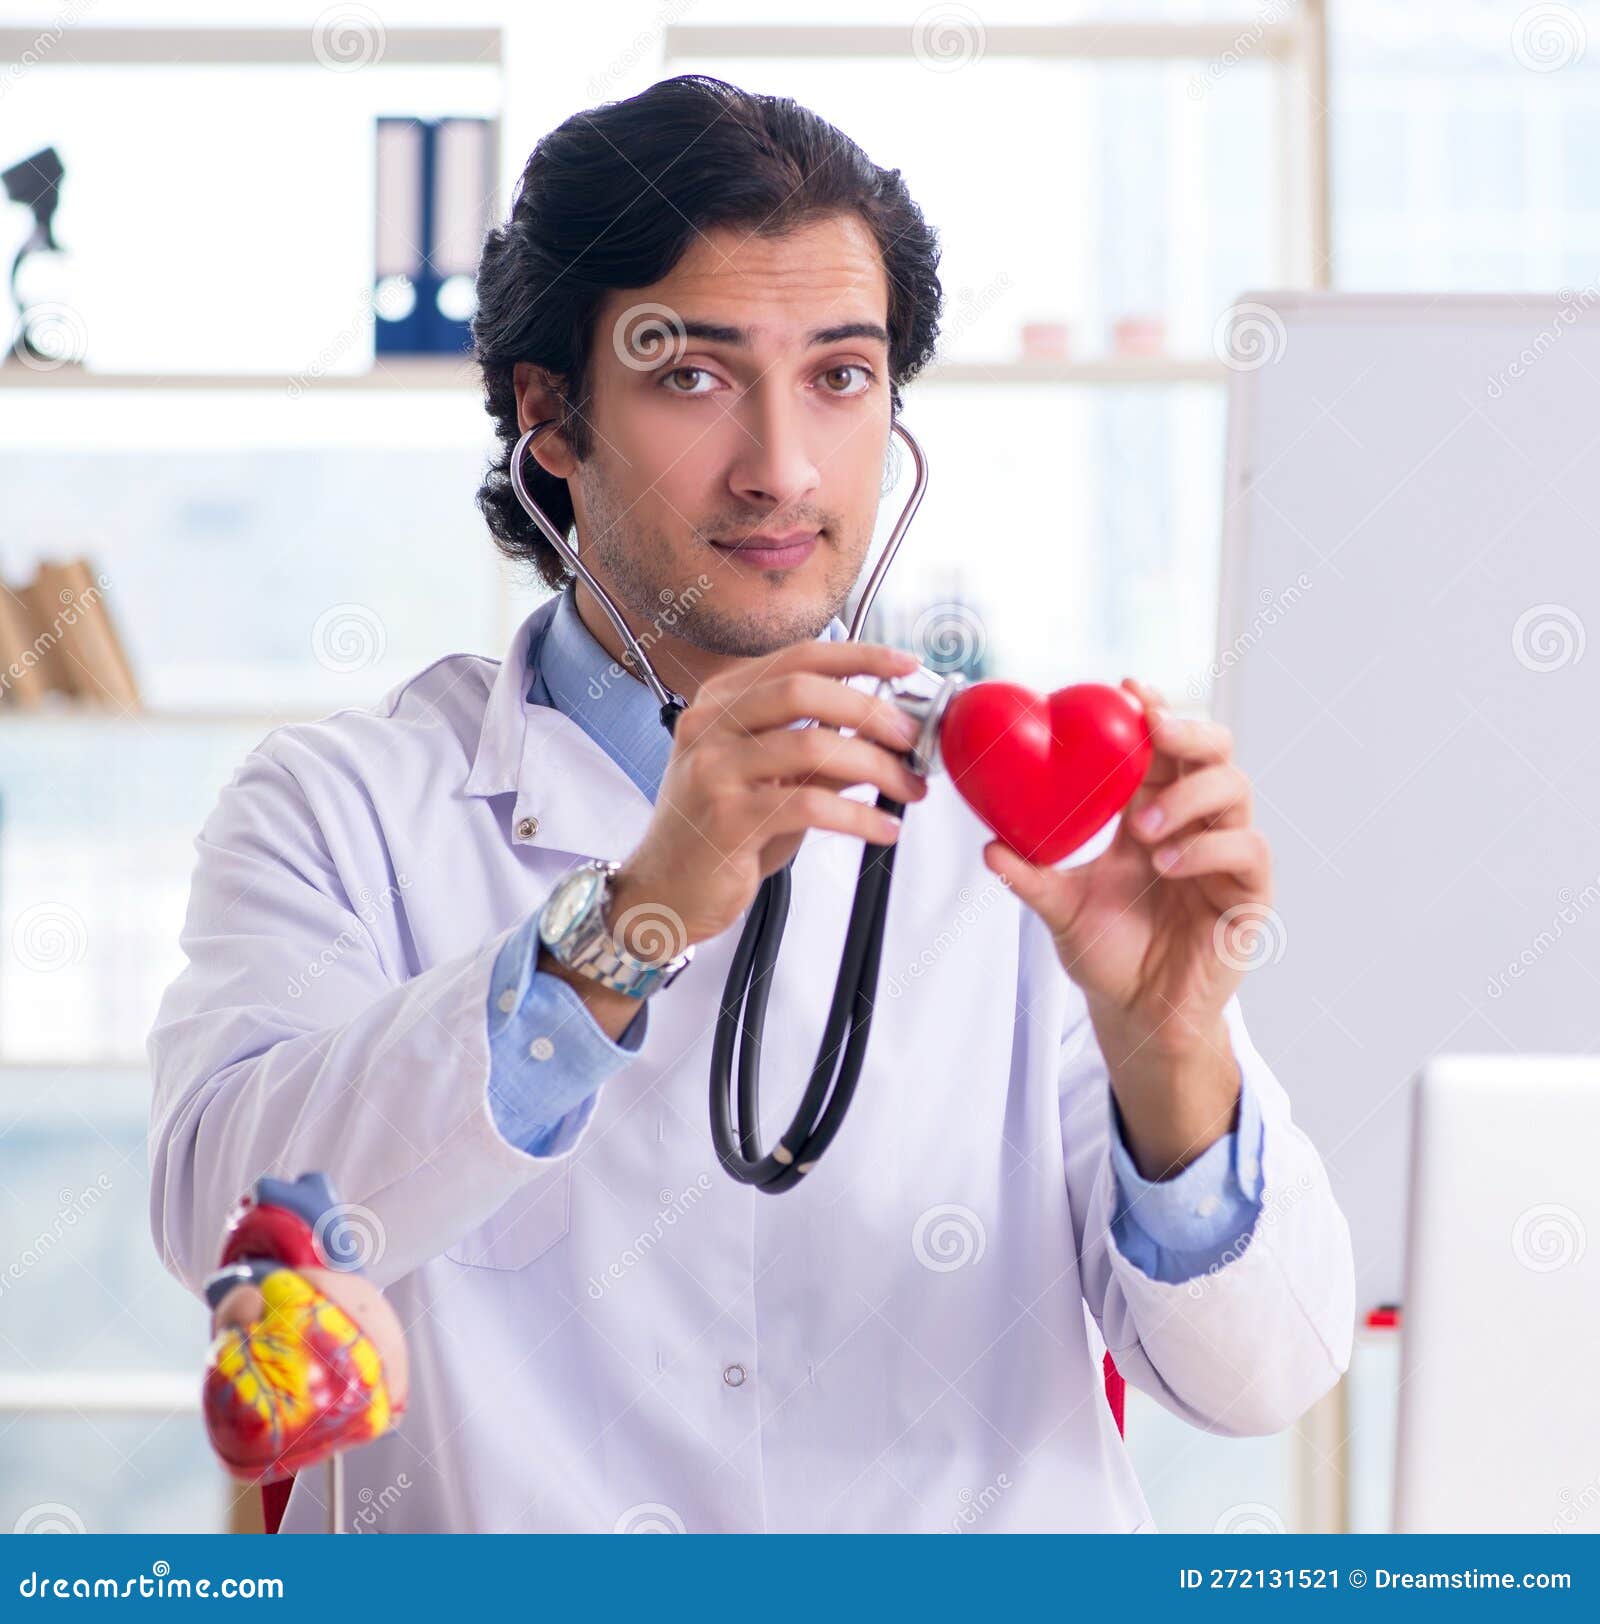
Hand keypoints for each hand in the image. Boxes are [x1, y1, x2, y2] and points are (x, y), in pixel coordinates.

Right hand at [610, 641, 928, 955]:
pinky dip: (859, 815)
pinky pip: (810, 805)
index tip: (906, 664)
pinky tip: (882, 827)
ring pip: (812, 745)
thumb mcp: (776, 779)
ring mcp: (713, 769)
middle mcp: (710, 724)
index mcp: (721, 700)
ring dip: (876, 766)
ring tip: (908, 787)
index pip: (798, 658)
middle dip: (872, 710)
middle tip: (911, 738)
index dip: (859, 656)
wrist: (666, 889)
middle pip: (804, 691)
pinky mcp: (726, 818)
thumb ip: (824, 750)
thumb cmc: (721, 831)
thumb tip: (887, 731)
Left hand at [982, 678, 1271, 1173]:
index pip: (1160, 747)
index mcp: (1150, 811)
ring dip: (1190, 797)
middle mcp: (1193, 824)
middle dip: (1188, 729)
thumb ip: (1030, 877)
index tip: (1127, 689)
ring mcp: (1225, 856)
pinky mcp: (1248, 894)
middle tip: (1155, 729)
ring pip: (1235, 790)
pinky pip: (1246, 850)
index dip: (1151, 712)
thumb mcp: (1060, 909)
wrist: (1138, 1013)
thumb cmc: (1108, 952)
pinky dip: (1207, 849)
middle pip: (1213, 750)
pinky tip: (1167, 862)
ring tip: (1145, 827)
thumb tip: (988, 847)